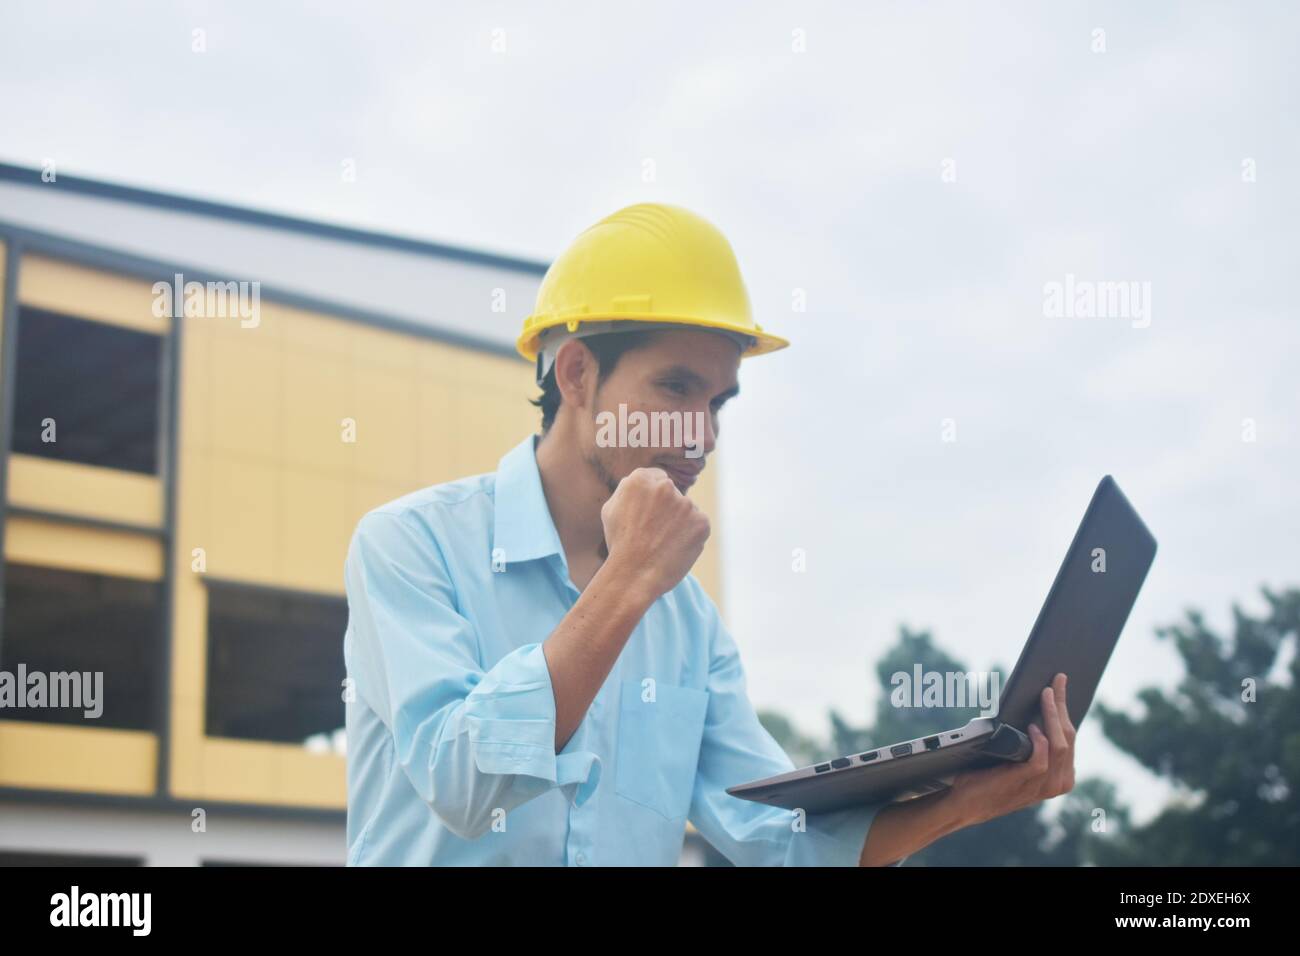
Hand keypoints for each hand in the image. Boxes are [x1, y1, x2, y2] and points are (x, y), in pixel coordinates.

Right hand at [600, 466, 709, 599]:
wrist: (634, 574)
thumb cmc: (620, 544)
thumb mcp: (611, 509)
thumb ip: (628, 490)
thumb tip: (642, 482)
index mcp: (641, 479)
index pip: (657, 479)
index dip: (654, 499)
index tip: (651, 514)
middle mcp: (665, 487)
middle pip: (673, 494)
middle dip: (668, 509)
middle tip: (655, 533)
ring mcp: (686, 504)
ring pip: (687, 510)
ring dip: (680, 523)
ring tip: (663, 544)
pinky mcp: (701, 522)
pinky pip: (698, 526)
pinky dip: (691, 537)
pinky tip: (675, 548)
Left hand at [946, 673, 1076, 827]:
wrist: (966, 802)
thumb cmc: (989, 776)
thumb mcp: (1018, 757)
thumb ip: (1031, 741)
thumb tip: (1034, 703)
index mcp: (1061, 775)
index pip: (1070, 736)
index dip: (1065, 708)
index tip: (1060, 683)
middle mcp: (1058, 782)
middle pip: (1068, 736)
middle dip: (1062, 705)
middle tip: (1056, 681)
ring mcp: (1045, 785)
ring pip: (1060, 744)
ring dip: (1052, 716)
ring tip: (1046, 694)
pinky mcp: (1026, 783)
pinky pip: (1041, 758)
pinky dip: (1040, 741)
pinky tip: (1033, 726)